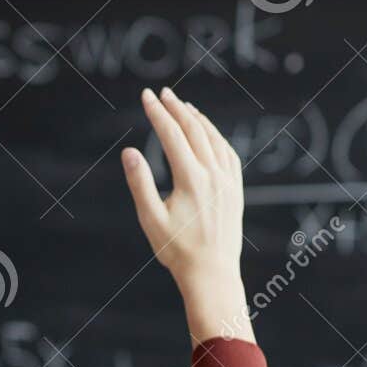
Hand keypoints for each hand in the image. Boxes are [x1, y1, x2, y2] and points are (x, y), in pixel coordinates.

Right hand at [122, 88, 252, 343]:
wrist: (211, 273)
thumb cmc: (176, 250)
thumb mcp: (150, 219)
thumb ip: (140, 183)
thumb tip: (129, 151)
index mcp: (191, 179)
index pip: (172, 135)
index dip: (157, 113)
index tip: (146, 96)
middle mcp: (213, 175)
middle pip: (194, 130)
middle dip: (176, 108)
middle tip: (162, 93)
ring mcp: (228, 181)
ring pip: (213, 138)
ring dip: (197, 119)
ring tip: (183, 106)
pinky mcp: (236, 189)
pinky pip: (228, 153)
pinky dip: (216, 137)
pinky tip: (208, 133)